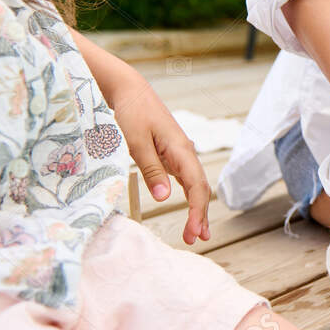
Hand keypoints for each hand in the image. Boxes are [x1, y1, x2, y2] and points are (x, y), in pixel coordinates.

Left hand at [104, 74, 211, 244]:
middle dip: (200, 216)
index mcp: (181, 149)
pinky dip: (189, 198)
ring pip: (195, 186)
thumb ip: (151, 170)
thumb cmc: (131, 112)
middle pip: (200, 189)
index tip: (192, 232)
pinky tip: (190, 210)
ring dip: (197, 209)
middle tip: (196, 240)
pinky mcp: (171, 154)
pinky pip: (186, 180)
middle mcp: (185, 152)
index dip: (196, 211)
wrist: (129, 89)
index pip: (197, 186)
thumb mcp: (136, 142)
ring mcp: (179, 154)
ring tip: (197, 232)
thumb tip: (165, 198)